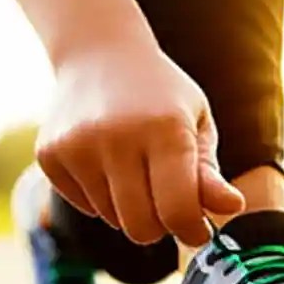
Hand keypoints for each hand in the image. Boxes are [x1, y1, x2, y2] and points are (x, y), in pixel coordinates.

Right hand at [36, 41, 243, 246]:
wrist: (98, 53)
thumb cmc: (160, 94)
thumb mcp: (195, 122)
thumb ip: (210, 172)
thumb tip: (233, 208)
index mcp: (164, 128)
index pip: (177, 210)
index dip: (192, 230)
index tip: (198, 230)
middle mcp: (116, 137)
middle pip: (141, 226)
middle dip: (160, 226)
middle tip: (166, 202)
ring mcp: (77, 146)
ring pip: (112, 218)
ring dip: (129, 207)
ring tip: (133, 166)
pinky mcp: (50, 154)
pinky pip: (84, 206)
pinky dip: (99, 196)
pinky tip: (104, 160)